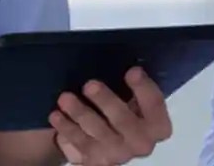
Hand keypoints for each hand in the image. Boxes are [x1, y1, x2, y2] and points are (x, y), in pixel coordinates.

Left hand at [50, 67, 172, 165]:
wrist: (109, 142)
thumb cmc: (123, 110)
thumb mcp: (133, 99)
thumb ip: (132, 87)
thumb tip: (119, 57)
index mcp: (157, 124)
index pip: (155, 105)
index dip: (144, 88)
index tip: (132, 71)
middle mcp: (142, 143)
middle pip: (124, 121)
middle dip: (106, 101)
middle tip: (89, 84)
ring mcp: (119, 155)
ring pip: (98, 133)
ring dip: (81, 114)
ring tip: (65, 98)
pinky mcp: (97, 161)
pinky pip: (80, 144)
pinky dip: (67, 129)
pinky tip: (56, 116)